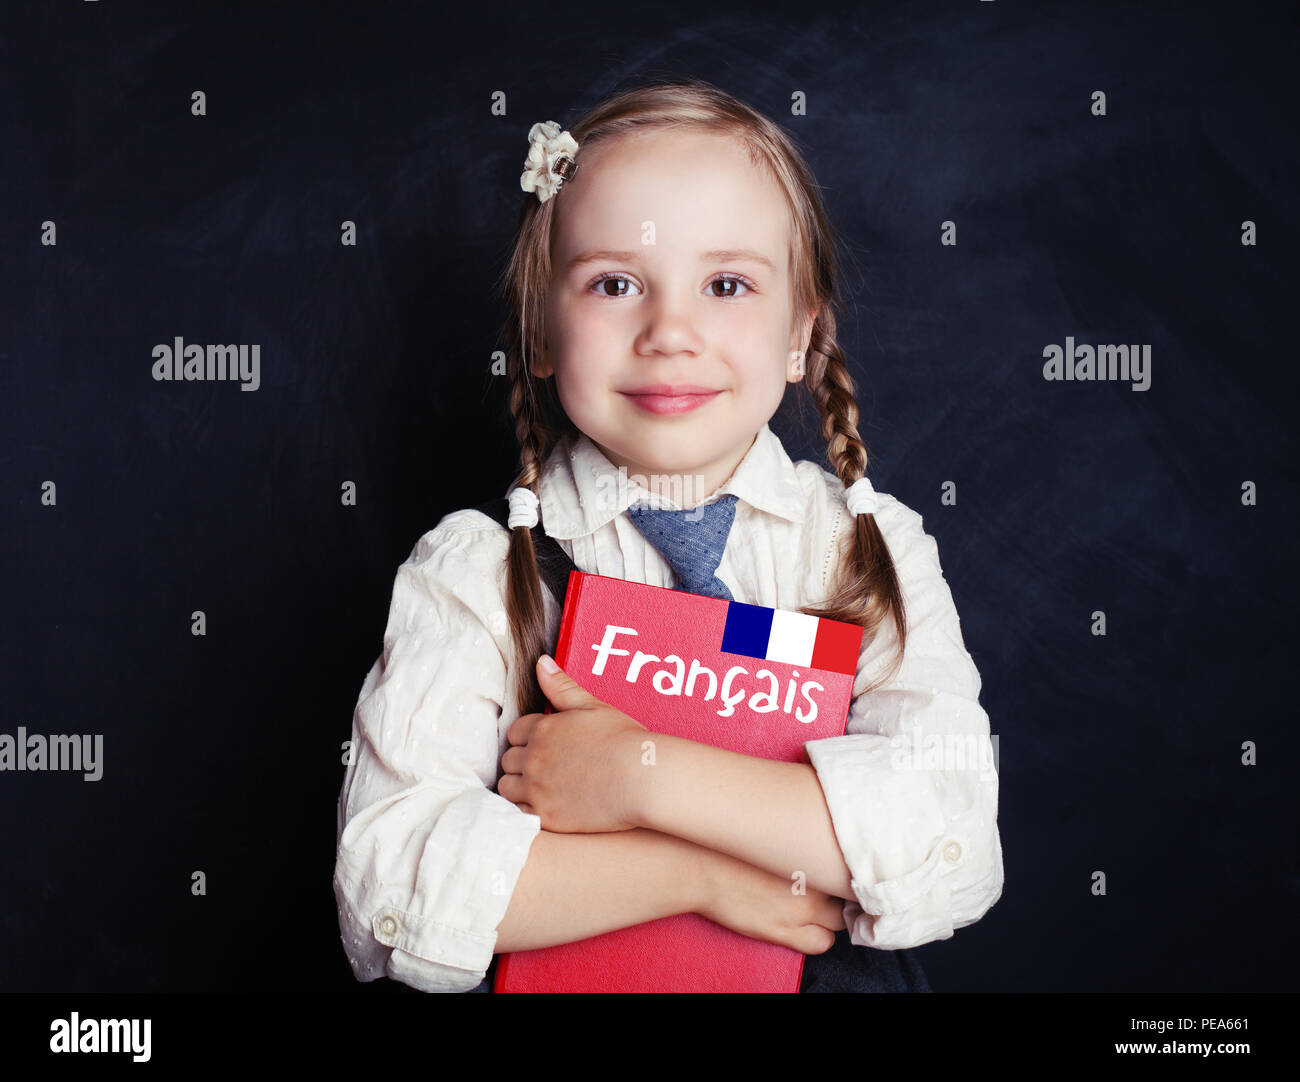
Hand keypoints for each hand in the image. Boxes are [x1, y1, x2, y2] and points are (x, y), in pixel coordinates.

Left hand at [497, 655, 648, 832]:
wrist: (642, 778)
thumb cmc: (623, 739)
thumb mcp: (592, 706)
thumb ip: (561, 686)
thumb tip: (541, 662)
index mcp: (542, 729)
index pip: (514, 732)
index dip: (527, 737)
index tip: (544, 745)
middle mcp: (533, 759)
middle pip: (508, 760)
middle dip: (521, 761)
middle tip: (545, 766)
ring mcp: (538, 790)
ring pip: (507, 788)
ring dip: (519, 786)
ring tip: (542, 786)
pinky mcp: (547, 817)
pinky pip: (519, 814)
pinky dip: (527, 809)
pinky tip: (547, 805)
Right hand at [698, 849, 845, 954]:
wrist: (701, 867)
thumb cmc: (732, 845)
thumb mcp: (774, 833)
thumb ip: (799, 837)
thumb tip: (814, 835)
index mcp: (810, 852)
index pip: (848, 864)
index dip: (843, 869)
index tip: (837, 870)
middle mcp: (812, 881)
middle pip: (847, 892)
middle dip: (839, 891)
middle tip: (826, 888)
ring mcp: (800, 909)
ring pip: (840, 921)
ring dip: (832, 916)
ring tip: (816, 908)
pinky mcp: (783, 931)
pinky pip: (822, 943)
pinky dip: (820, 936)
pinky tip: (808, 927)